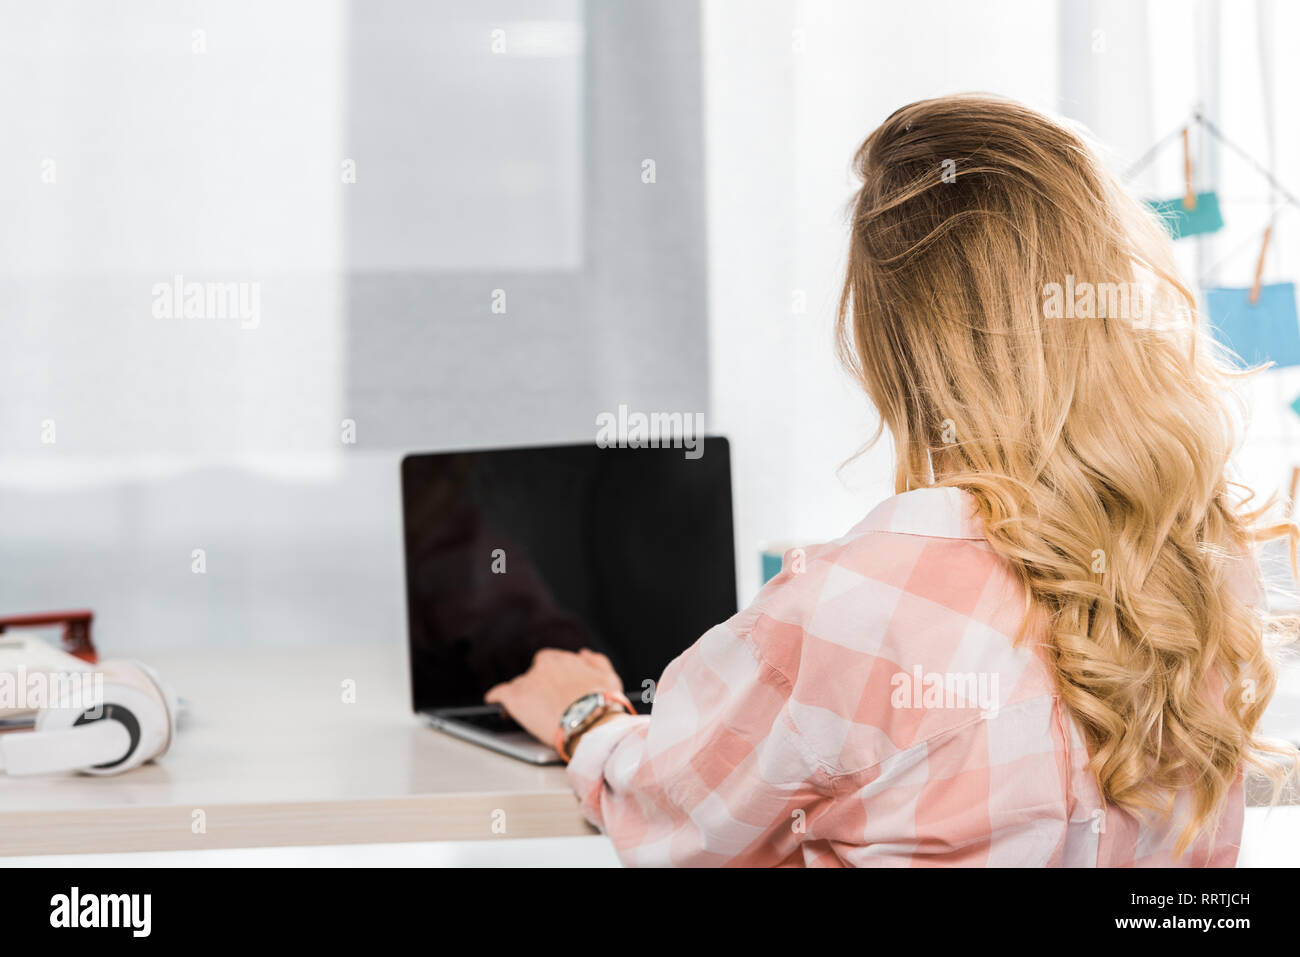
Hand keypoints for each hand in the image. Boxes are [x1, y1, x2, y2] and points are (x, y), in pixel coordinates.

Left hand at [485, 648, 624, 745]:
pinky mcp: (515, 698)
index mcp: (562, 660)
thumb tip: (585, 653)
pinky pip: (499, 694)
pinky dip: (495, 696)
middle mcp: (542, 667)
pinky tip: (492, 700)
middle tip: (543, 703)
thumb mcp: (609, 678)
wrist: (592, 724)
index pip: (549, 663)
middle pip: (533, 675)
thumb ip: (596, 662)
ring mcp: (527, 682)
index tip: (553, 688)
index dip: (551, 678)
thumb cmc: (603, 703)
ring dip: (522, 696)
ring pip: (518, 686)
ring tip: (526, 711)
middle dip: (537, 686)